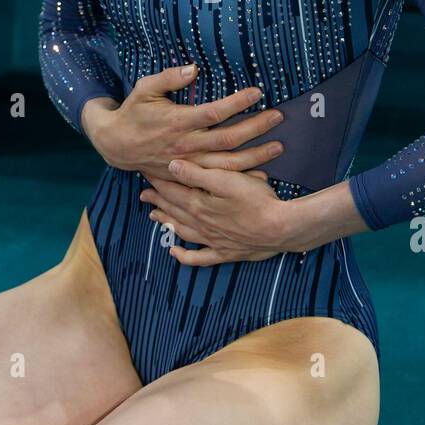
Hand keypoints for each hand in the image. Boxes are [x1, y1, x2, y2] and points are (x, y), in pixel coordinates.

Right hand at [82, 64, 283, 181]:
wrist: (117, 145)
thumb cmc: (134, 112)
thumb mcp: (145, 88)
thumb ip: (169, 77)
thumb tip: (194, 68)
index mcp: (178, 121)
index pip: (214, 112)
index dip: (237, 103)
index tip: (257, 92)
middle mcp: (186, 144)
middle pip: (228, 139)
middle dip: (255, 128)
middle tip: (278, 116)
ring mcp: (188, 163)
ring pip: (227, 164)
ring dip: (255, 156)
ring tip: (278, 146)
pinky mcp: (188, 174)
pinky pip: (218, 179)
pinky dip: (240, 178)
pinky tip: (260, 173)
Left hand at [139, 159, 292, 265]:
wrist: (281, 228)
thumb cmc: (257, 200)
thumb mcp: (226, 179)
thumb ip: (197, 174)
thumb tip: (172, 166)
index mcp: (199, 204)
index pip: (173, 190)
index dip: (159, 180)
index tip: (147, 172)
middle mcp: (201, 224)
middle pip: (174, 210)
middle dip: (157, 199)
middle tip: (144, 193)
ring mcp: (212, 240)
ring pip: (182, 230)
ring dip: (166, 222)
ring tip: (153, 215)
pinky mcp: (225, 252)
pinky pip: (199, 257)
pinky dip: (185, 256)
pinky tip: (175, 253)